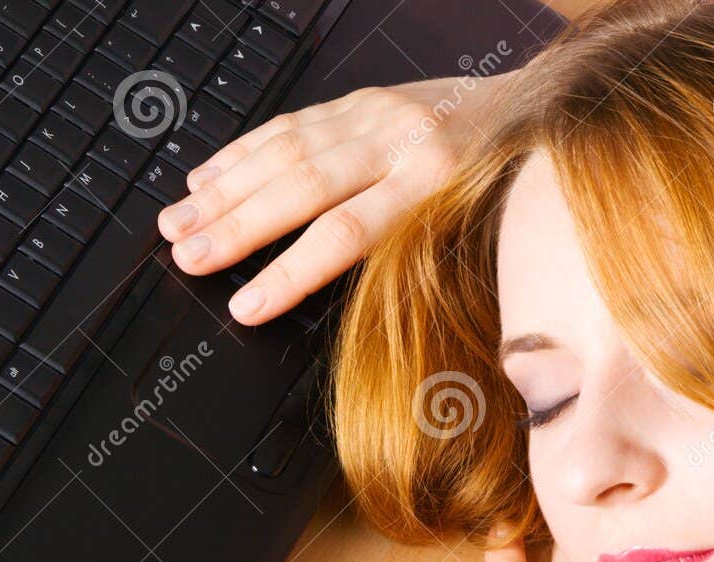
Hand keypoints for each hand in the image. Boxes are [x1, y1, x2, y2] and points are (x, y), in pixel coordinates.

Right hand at [155, 75, 511, 323]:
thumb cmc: (504, 188)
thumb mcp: (474, 232)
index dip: (288, 273)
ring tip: (176, 224)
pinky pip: (290, 125)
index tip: (244, 308)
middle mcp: (398, 142)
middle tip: (185, 259)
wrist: (536, 105)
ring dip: (223, 190)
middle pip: (301, 188)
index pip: (344, 234)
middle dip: (235, 227)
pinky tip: (203, 177)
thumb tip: (349, 312)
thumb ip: (414, 258)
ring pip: (285, 152)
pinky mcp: (360, 99)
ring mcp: (375, 114)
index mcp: (431, 184)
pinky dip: (241, 153)